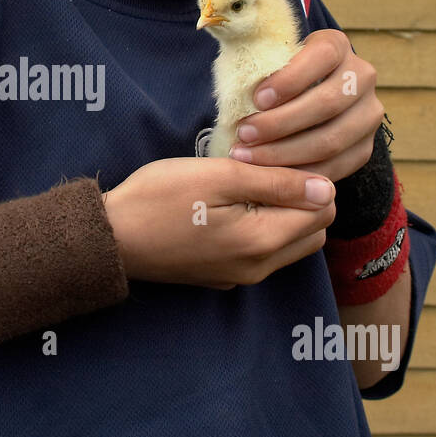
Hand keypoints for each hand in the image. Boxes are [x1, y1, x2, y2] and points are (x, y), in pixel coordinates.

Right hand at [102, 157, 335, 288]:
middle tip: (268, 169)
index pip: (323, 211)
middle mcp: (258, 268)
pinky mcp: (221, 277)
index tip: (279, 159)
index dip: (311, 178)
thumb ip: (277, 183)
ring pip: (290, 245)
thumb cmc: (158, 199)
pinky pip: (262, 254)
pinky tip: (232, 208)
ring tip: (250, 186)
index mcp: (262, 242)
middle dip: (304, 200)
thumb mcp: (219, 176)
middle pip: (312, 232)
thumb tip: (327, 188)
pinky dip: (262, 230)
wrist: (109, 238)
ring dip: (284, 216)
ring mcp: (239, 277)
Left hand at [228, 29, 382, 181]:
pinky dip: (299, 173)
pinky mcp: (364, 147)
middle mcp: (361, 77)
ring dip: (285, 152)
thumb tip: (215, 36)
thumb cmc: (274, 78)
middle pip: (327, 103)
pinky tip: (269, 175)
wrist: (305, 100)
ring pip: (331, 139)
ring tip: (248, 156)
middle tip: (244, 134)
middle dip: (280, 123)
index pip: (322, 57)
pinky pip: (335, 166)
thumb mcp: (267, 58)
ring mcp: (368, 114)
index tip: (256, 99)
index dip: (290, 79)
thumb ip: (253, 55)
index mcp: (336, 46)